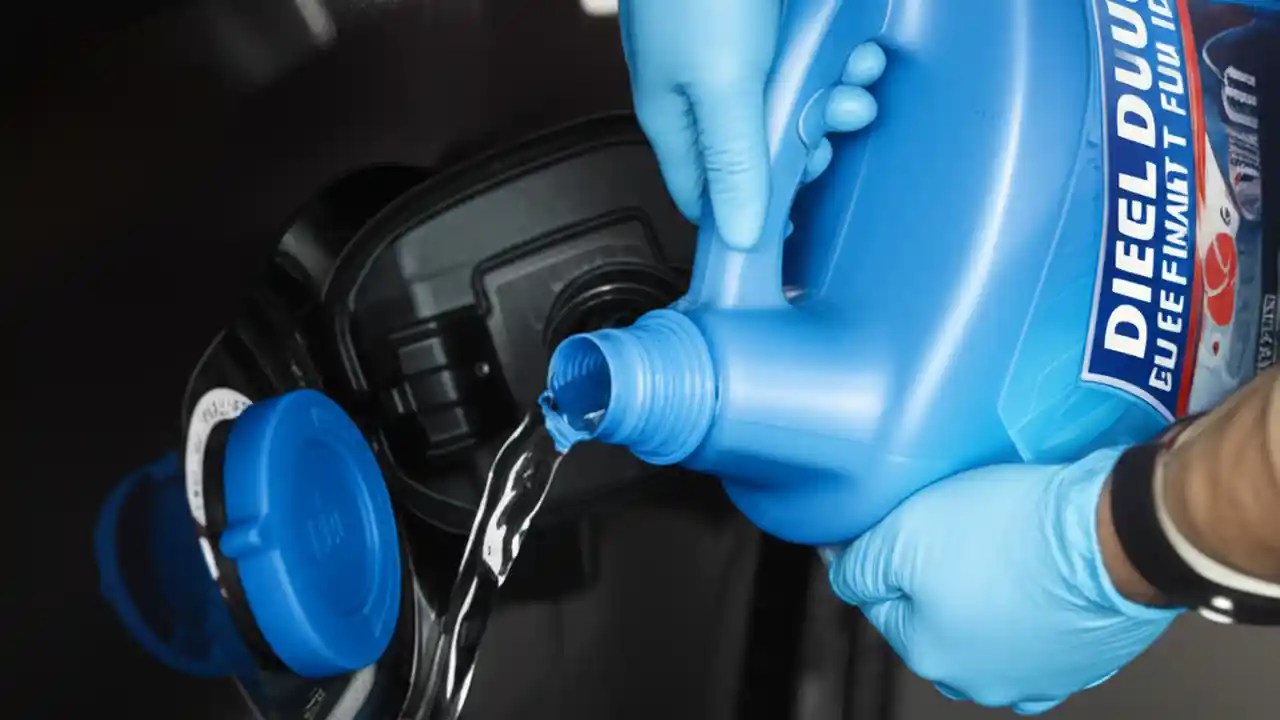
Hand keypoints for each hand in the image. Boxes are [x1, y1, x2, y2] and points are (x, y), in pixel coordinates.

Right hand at [620, 0, 884, 248]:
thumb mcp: (721, 85)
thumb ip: (734, 162)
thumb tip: (738, 238)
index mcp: (675, 115)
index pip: (705, 195)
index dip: (749, 214)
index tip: (794, 224)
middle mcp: (705, 88)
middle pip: (763, 151)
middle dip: (810, 143)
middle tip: (837, 122)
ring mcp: (741, 51)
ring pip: (797, 103)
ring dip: (837, 96)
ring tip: (861, 76)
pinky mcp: (776, 21)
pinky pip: (816, 59)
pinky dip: (844, 59)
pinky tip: (862, 50)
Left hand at [827, 449, 1179, 714]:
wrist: (1114, 534)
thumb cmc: (1016, 533)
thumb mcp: (904, 532)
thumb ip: (860, 564)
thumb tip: (843, 573)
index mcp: (929, 654)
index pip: (879, 601)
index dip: (885, 554)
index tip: (903, 525)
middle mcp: (981, 679)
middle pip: (935, 617)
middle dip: (938, 575)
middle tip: (956, 528)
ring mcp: (1037, 675)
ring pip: (988, 625)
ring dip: (987, 590)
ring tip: (1002, 543)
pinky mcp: (1085, 658)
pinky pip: (1043, 629)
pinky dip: (1036, 604)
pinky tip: (1039, 573)